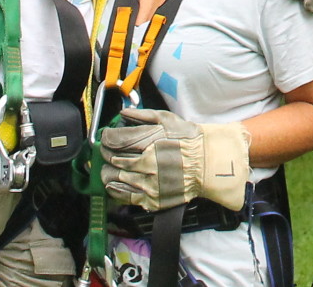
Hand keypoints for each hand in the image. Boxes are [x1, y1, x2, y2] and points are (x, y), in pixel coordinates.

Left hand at [98, 107, 251, 211]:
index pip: (115, 140)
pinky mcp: (151, 199)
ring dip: (108, 171)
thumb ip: (143, 115)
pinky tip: (115, 182)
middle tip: (106, 151)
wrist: (207, 164)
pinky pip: (124, 196)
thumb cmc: (187, 139)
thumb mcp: (167, 119)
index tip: (106, 137)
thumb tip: (123, 113)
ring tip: (110, 166)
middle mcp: (147, 163)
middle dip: (105, 153)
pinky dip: (115, 188)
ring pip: (115, 178)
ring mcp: (149, 183)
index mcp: (150, 141)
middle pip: (112, 158)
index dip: (106, 138)